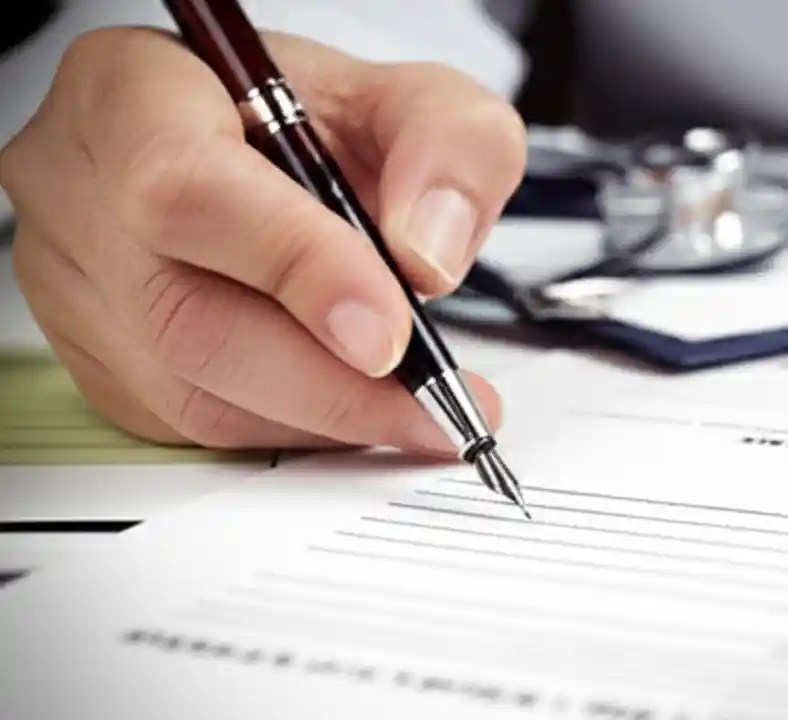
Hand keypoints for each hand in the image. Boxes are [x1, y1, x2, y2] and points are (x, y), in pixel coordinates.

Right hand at [0, 29, 525, 449]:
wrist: (254, 147)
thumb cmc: (312, 117)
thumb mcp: (409, 96)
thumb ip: (448, 147)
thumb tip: (429, 257)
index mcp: (134, 93)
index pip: (188, 189)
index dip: (295, 268)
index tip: (390, 332)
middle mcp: (79, 193)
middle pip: (187, 319)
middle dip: (330, 382)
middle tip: (435, 404)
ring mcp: (73, 288)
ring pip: (190, 391)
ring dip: (322, 418)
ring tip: (417, 412)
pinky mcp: (98, 362)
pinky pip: (194, 426)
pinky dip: (292, 428)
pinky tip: (353, 407)